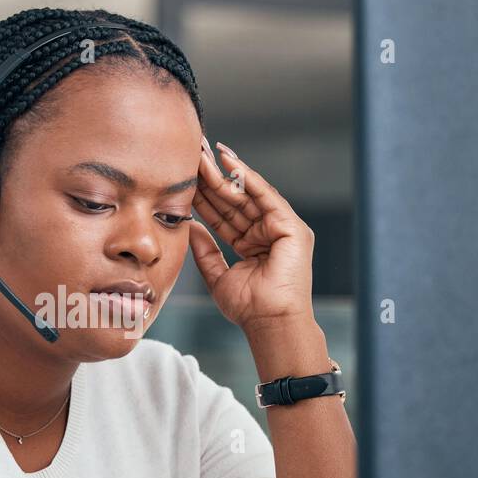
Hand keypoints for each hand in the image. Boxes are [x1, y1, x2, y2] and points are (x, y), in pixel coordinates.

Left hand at [188, 136, 316, 331]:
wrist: (269, 322)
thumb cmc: (248, 307)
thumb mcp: (217, 275)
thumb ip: (205, 250)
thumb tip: (191, 226)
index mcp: (252, 244)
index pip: (224, 215)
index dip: (204, 197)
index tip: (185, 179)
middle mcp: (268, 232)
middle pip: (235, 201)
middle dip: (212, 179)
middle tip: (193, 156)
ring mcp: (282, 228)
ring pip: (248, 196)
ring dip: (226, 174)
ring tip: (204, 155)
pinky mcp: (292, 227)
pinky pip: (267, 197)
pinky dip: (249, 179)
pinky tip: (230, 164)